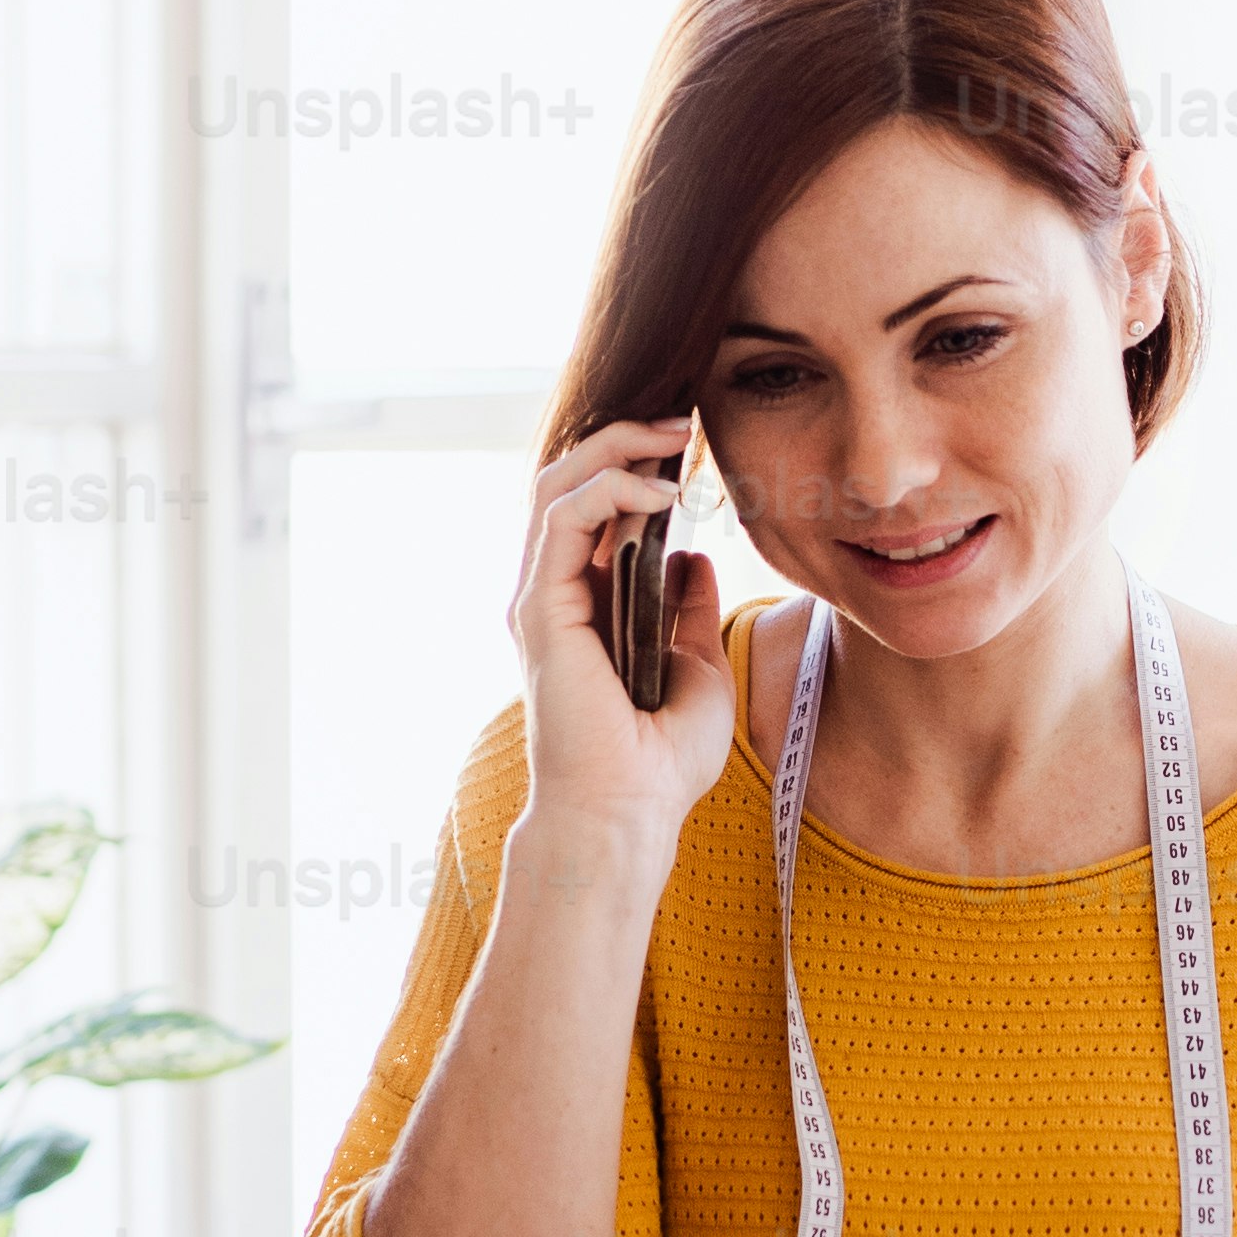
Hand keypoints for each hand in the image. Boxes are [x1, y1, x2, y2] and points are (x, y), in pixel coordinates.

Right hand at [509, 416, 733, 859]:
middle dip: (623, 441)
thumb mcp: (696, 668)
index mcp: (585, 608)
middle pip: (568, 483)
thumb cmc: (659, 763)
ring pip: (557, 486)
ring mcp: (541, 599)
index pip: (593, 510)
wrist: (628, 813)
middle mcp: (554, 596)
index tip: (690, 448)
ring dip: (616, 449)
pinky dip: (610, 489)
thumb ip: (688, 612)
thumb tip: (692, 561)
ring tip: (674, 436)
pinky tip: (660, 491)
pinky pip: (564, 518)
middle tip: (683, 422)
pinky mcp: (540, 607)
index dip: (635, 467)